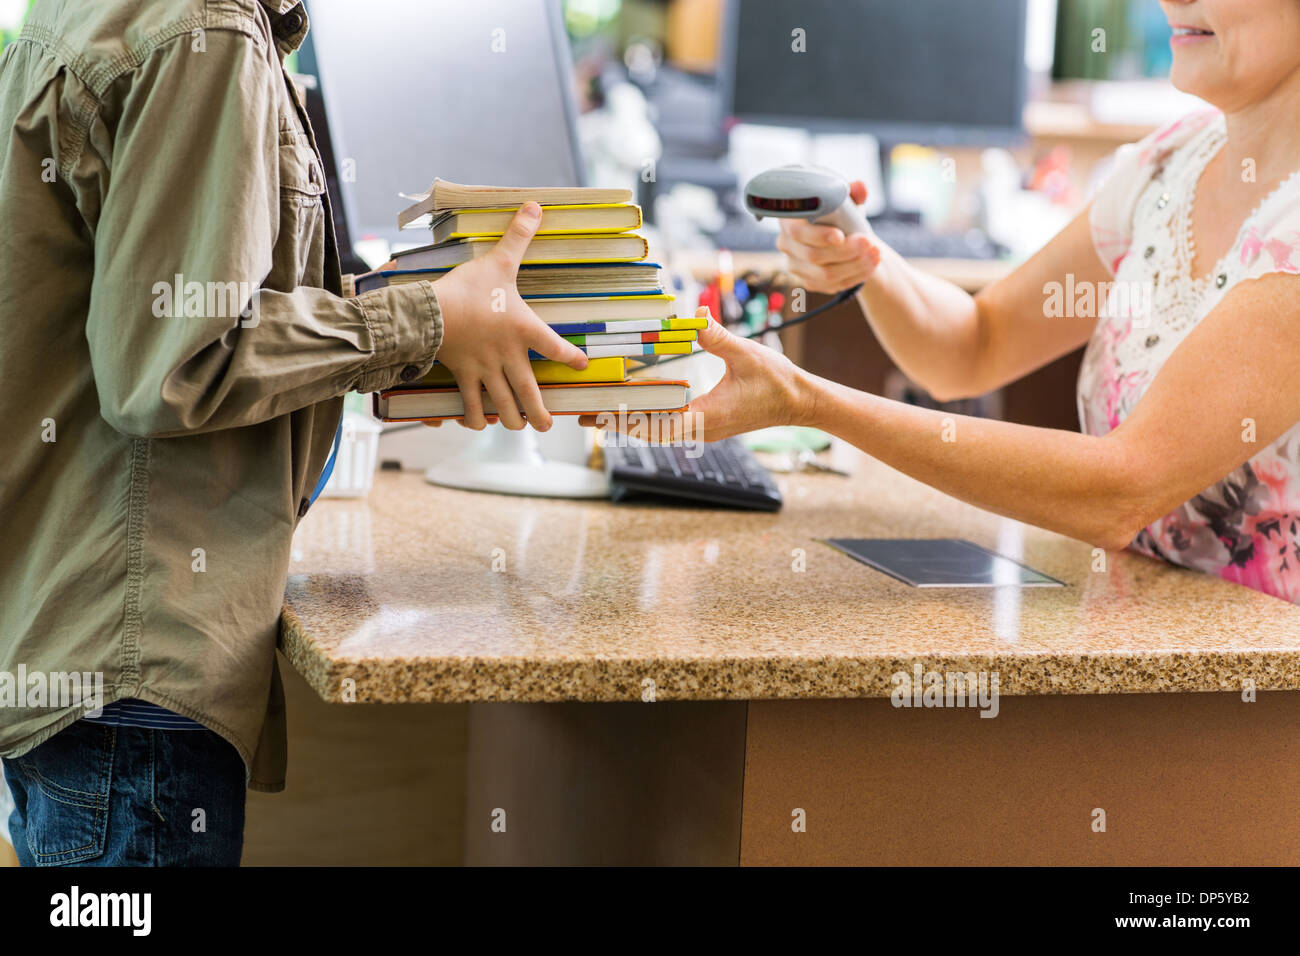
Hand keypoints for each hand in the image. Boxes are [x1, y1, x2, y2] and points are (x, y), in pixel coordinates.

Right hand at [429, 202, 587, 430]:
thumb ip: (518, 237)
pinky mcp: (462, 377)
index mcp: (524, 330)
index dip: (572, 358)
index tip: (582, 364)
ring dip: (511, 420)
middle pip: (530, 395)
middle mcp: (509, 356)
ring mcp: (485, 371)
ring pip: (503, 407)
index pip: (556, 348)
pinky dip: (472, 418)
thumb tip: (536, 206)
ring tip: (517, 427)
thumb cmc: (467, 288)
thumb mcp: (498, 261)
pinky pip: (468, 406)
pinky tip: (476, 423)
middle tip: (547, 426)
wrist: (430, 312)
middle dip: (540, 415)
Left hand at [580, 308, 815, 442]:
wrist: (801, 403)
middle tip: (585, 417)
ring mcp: (705, 430)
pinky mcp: (709, 425)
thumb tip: (694, 313)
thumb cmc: (777, 381)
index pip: (658, 425)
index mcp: (708, 416)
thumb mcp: (747, 354)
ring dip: (630, 424)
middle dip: (617, 425)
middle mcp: (702, 429)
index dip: (627, 421)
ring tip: (599, 415)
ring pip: (659, 432)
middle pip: (650, 432)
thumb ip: (717, 336)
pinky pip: (670, 427)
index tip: (600, 416)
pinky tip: (634, 409)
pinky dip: (649, 420)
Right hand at [776, 180, 880, 293]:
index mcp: (789, 220)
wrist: (843, 238)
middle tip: (868, 243)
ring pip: (825, 275)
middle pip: (813, 255)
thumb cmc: (839, 215)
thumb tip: (860, 187)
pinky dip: (854, 276)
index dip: (818, 236)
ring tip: (875, 254)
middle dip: (845, 251)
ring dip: (854, 266)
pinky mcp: (809, 282)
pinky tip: (870, 266)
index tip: (840, 235)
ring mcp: (795, 267)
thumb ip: (852, 193)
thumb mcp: (845, 201)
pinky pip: (832, 286)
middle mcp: (787, 245)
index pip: (797, 232)